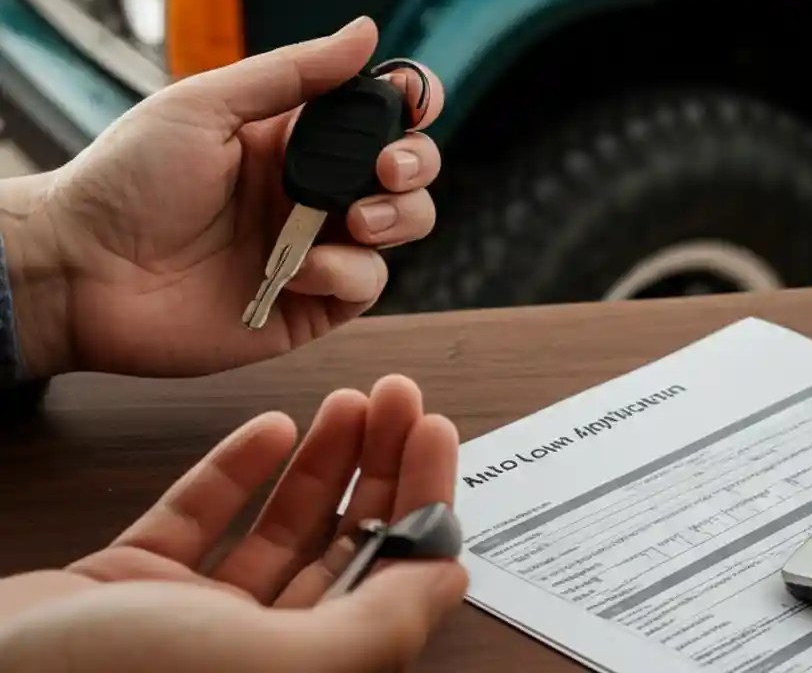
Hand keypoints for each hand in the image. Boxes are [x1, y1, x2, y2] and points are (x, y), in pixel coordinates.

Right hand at [0, 375, 467, 671]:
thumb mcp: (276, 664)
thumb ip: (377, 624)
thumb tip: (452, 580)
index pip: (395, 581)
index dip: (425, 502)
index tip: (438, 430)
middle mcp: (255, 655)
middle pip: (345, 546)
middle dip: (380, 465)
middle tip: (401, 395)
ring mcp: (189, 623)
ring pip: (279, 528)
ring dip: (320, 459)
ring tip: (352, 398)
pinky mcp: (129, 590)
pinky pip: (199, 522)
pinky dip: (236, 472)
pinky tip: (269, 427)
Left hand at [1, 16, 443, 377]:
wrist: (84, 271)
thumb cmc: (128, 181)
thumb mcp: (208, 105)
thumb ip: (293, 73)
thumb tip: (366, 33)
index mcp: (294, 136)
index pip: (378, 113)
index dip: (411, 104)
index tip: (411, 102)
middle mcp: (315, 189)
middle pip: (409, 169)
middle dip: (418, 163)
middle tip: (386, 168)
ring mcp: (319, 246)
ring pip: (405, 225)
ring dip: (398, 216)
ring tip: (356, 219)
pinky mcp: (315, 304)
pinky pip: (367, 283)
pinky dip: (347, 272)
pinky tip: (300, 268)